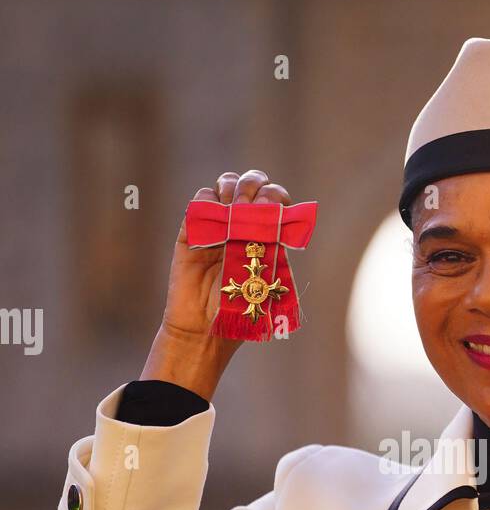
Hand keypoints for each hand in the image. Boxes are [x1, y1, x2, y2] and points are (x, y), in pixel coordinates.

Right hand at [141, 169, 292, 398]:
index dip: (276, 195)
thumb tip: (271, 207)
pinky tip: (215, 224)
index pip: (274, 197)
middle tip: (250, 207)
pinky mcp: (193, 228)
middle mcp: (243, 223)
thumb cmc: (239, 311)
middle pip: (252, 182)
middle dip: (254, 186)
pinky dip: (210, 202)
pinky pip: (202, 198)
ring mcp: (218, 223)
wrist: (204, 328)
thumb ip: (271, 244)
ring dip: (233, 191)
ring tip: (233, 214)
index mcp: (266, 234)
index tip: (276, 206)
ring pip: (227, 182)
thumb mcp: (265, 279)